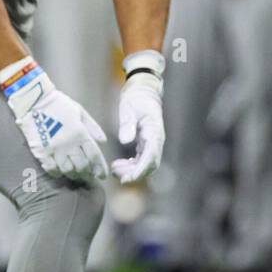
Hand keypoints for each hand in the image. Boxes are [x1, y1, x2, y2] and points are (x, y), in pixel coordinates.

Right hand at [1, 59, 107, 183]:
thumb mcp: (80, 111)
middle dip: (88, 173)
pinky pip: (51, 168)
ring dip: (74, 174)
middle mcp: (69, 143)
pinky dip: (57, 173)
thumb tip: (103, 141)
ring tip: (75, 175)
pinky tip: (59, 172)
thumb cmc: (58, 103)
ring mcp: (54, 148)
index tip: (102, 175)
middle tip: (89, 176)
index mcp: (80, 132)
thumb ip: (93, 127)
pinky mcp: (41, 151)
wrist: (34, 100)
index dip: (100, 168)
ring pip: (67, 169)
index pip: (94, 156)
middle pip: (82, 166)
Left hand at [111, 70, 164, 184]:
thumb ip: (127, 124)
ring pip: (146, 165)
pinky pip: (142, 160)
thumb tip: (125, 141)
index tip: (128, 178)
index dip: (140, 170)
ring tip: (114, 170)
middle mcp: (156, 141)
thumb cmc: (136, 99)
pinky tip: (119, 165)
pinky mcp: (146, 144)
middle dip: (134, 174)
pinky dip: (131, 166)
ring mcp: (152, 143)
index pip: (151, 157)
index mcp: (154, 133)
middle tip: (116, 174)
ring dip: (132, 171)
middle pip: (150, 165)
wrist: (142, 92)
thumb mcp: (129, 108)